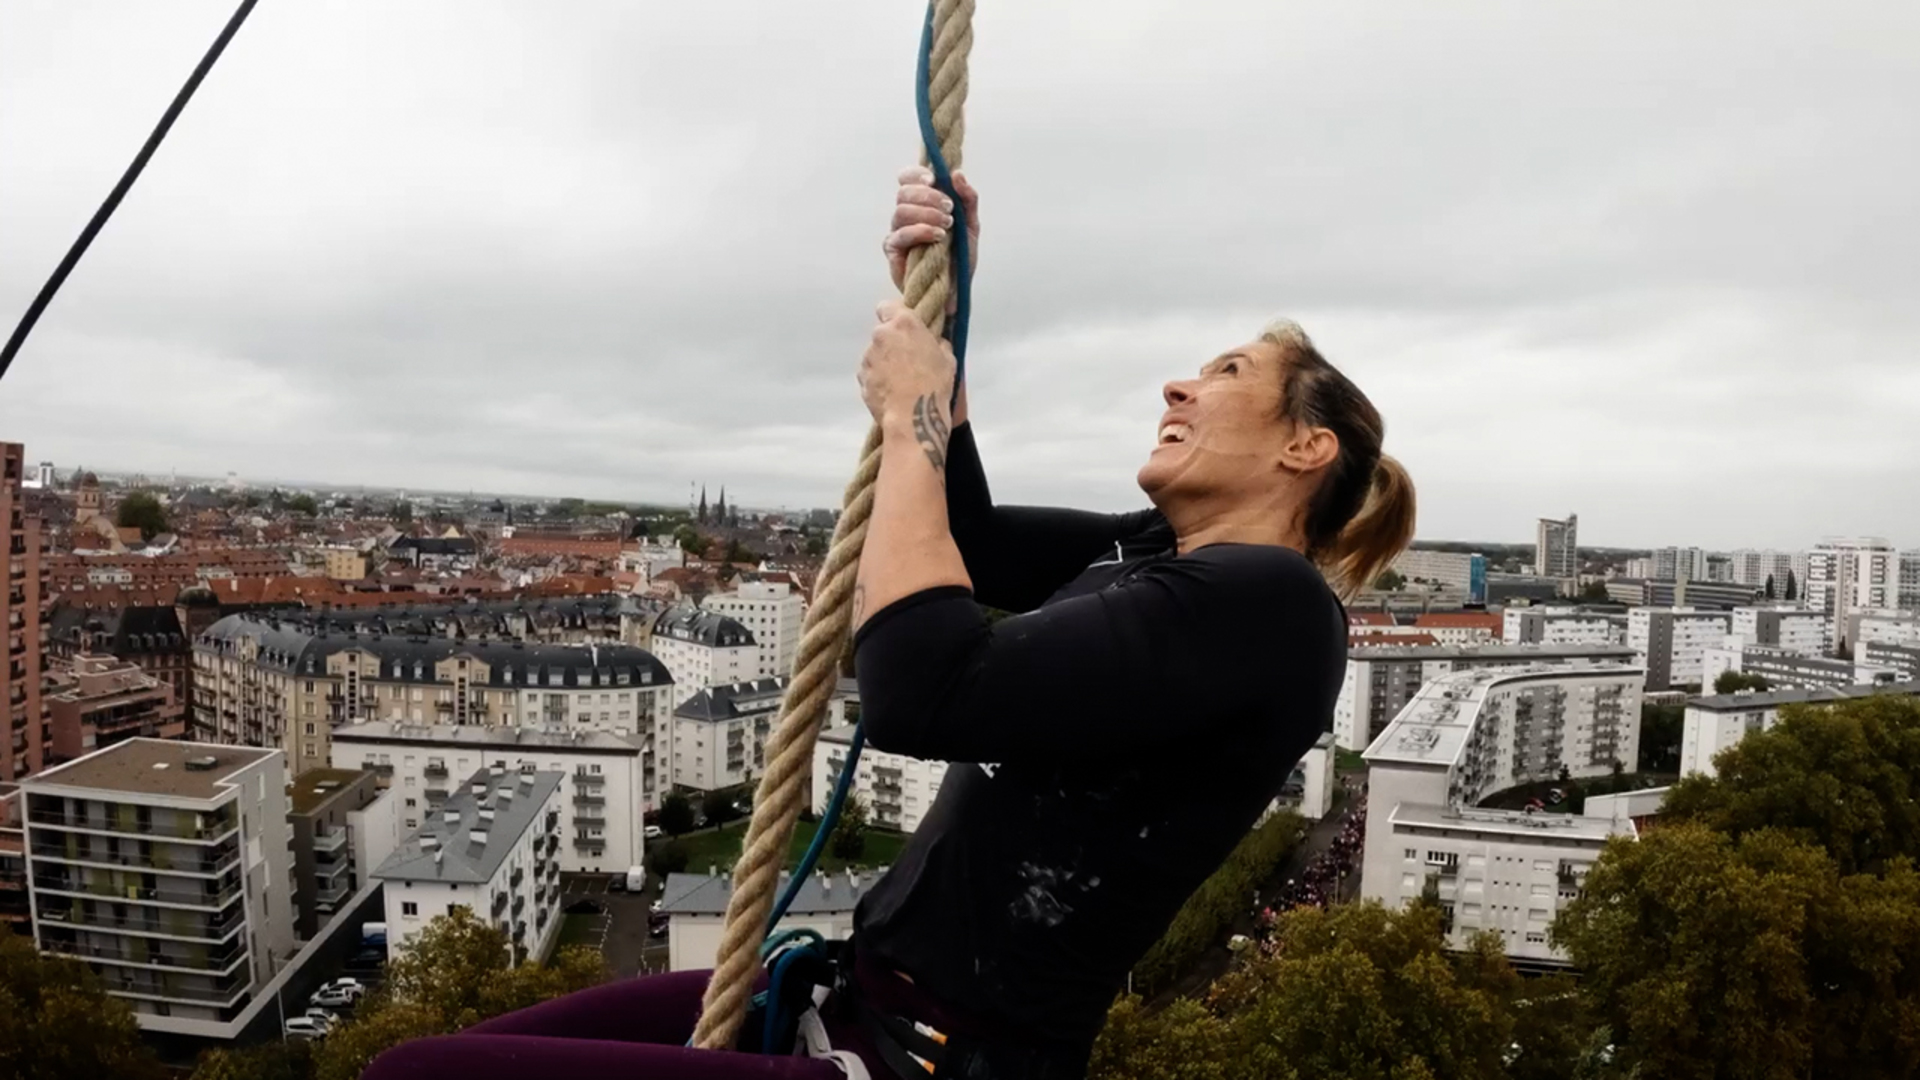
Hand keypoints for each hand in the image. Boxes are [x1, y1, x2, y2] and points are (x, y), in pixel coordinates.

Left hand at [859, 300, 954, 425]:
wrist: (913, 417)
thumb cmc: (934, 384)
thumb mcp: (948, 358)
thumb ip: (937, 343)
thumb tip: (935, 342)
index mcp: (903, 324)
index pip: (887, 305)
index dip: (894, 314)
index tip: (903, 326)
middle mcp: (881, 336)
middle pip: (882, 332)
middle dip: (892, 342)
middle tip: (907, 357)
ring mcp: (868, 358)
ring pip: (875, 354)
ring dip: (884, 362)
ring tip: (900, 380)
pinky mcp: (862, 378)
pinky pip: (870, 374)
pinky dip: (878, 379)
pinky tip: (892, 391)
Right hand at [883, 166, 979, 295]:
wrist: (957, 290)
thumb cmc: (960, 258)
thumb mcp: (971, 225)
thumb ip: (968, 199)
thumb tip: (957, 174)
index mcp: (922, 204)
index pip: (907, 179)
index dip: (916, 174)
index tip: (933, 179)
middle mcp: (906, 216)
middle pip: (903, 192)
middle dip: (928, 196)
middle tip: (949, 209)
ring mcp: (898, 233)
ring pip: (900, 211)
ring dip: (926, 214)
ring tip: (946, 226)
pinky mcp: (894, 252)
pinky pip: (899, 236)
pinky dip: (919, 232)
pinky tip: (936, 237)